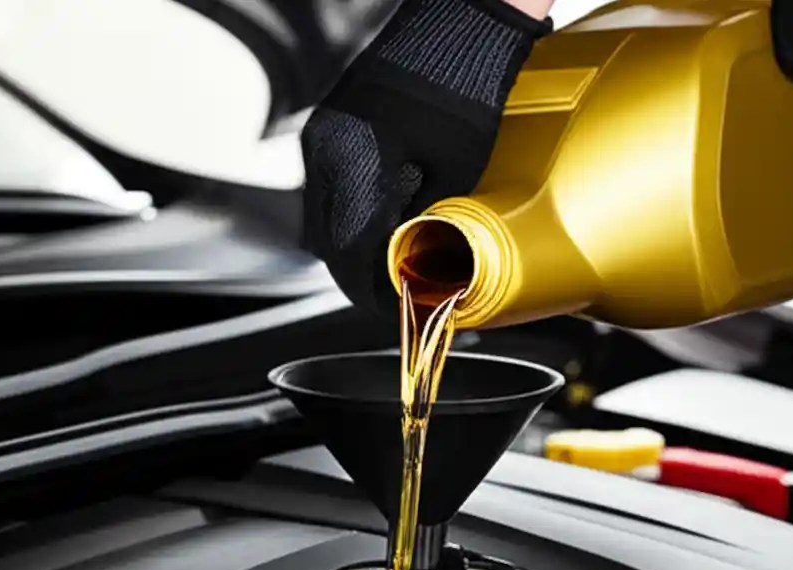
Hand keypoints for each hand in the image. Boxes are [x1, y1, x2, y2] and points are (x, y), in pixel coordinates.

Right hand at [301, 0, 549, 315]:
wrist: (464, 20)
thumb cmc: (471, 86)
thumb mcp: (460, 172)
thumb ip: (435, 232)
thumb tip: (429, 284)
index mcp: (351, 161)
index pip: (349, 257)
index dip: (375, 296)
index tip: (403, 317)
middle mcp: (323, 149)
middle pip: (328, 246)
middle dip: (363, 281)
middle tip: (402, 302)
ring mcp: (321, 135)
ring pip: (325, 221)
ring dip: (356, 252)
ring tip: (400, 271)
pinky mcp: (331, 127)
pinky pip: (331, 192)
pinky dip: (355, 219)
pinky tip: (391, 228)